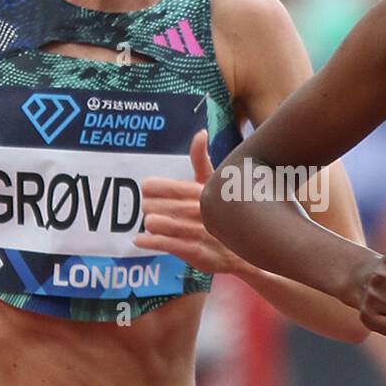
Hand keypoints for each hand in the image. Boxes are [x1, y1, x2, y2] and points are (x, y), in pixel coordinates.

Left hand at [136, 129, 246, 275]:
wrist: (245, 248)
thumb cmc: (224, 211)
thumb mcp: (215, 184)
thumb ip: (201, 159)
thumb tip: (200, 133)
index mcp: (202, 190)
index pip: (166, 186)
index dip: (153, 188)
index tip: (149, 189)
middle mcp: (200, 210)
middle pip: (157, 205)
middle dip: (150, 207)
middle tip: (151, 208)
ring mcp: (198, 232)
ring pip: (158, 224)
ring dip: (151, 223)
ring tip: (151, 223)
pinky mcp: (197, 253)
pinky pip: (164, 244)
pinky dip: (148, 241)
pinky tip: (139, 240)